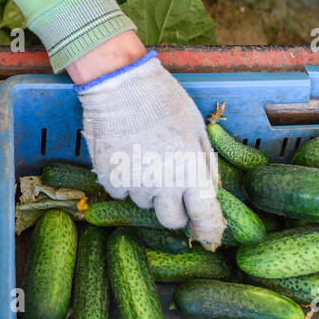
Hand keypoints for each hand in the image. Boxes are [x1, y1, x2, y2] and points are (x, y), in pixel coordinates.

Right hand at [75, 48, 224, 247]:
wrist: (120, 84)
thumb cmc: (164, 101)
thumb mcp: (196, 129)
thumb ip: (204, 164)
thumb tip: (209, 191)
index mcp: (190, 172)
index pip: (204, 217)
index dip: (208, 229)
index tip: (208, 233)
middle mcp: (163, 185)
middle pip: (171, 220)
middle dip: (175, 210)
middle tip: (172, 190)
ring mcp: (133, 184)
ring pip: (143, 204)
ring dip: (148, 191)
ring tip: (144, 160)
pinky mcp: (109, 178)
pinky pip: (120, 192)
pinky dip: (125, 182)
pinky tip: (126, 156)